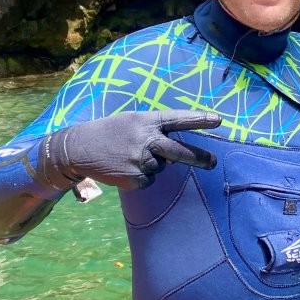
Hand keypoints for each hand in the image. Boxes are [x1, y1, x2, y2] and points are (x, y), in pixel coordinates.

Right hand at [40, 109, 221, 189]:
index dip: (199, 119)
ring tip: (128, 157)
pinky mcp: (135, 178)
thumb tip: (174, 154)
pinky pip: (149, 180)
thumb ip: (154, 132)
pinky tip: (124, 168)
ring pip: (161, 167)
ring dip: (150, 165)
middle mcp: (147, 139)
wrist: (80, 148)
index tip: (219, 120)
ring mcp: (141, 160)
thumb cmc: (110, 132)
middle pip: (180, 151)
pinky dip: (140, 176)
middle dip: (199, 158)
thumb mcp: (132, 122)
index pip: (178, 119)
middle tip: (213, 163)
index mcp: (147, 121)